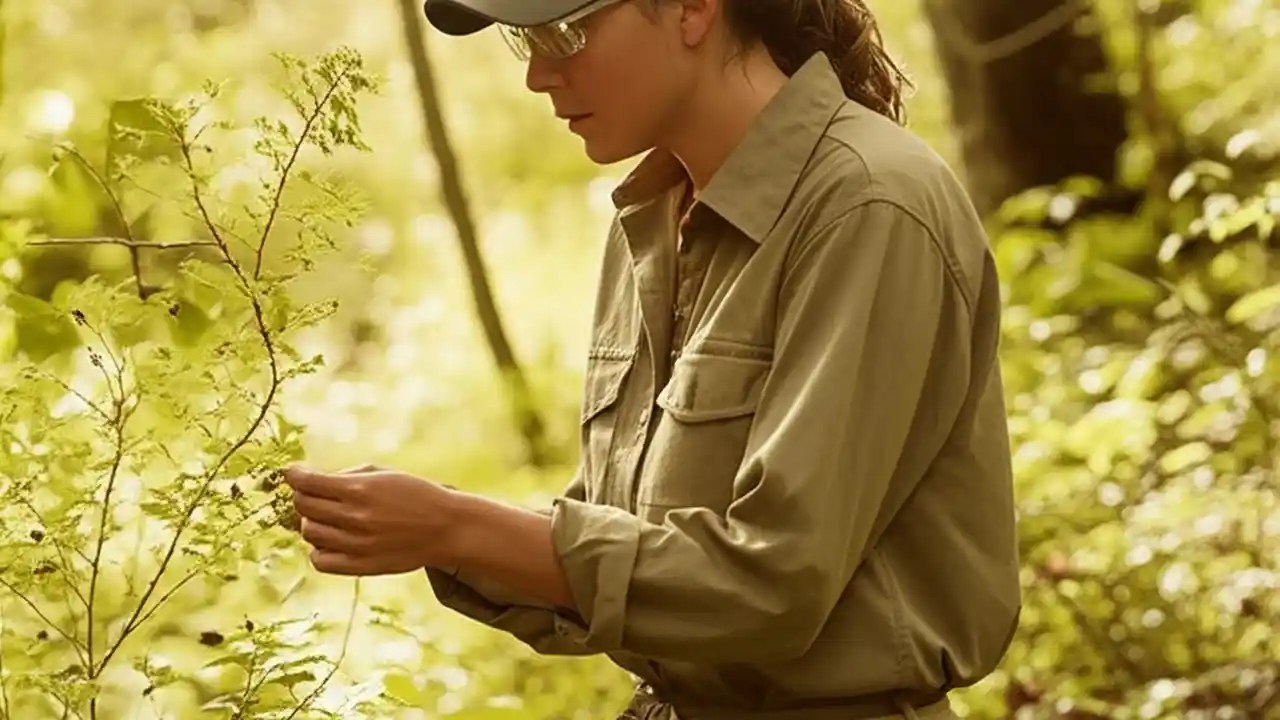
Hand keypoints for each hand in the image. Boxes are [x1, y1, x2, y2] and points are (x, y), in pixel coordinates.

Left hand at [282, 463, 459, 575]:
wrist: (446, 528)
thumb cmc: (416, 495)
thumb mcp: (384, 474)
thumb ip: (347, 476)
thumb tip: (312, 482)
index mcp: (360, 489)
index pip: (307, 482)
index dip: (294, 475)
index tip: (294, 473)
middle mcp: (355, 517)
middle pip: (304, 506)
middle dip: (304, 496)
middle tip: (315, 494)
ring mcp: (356, 544)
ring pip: (309, 532)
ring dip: (312, 521)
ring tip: (329, 517)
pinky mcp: (361, 566)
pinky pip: (320, 560)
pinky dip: (318, 549)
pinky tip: (332, 540)